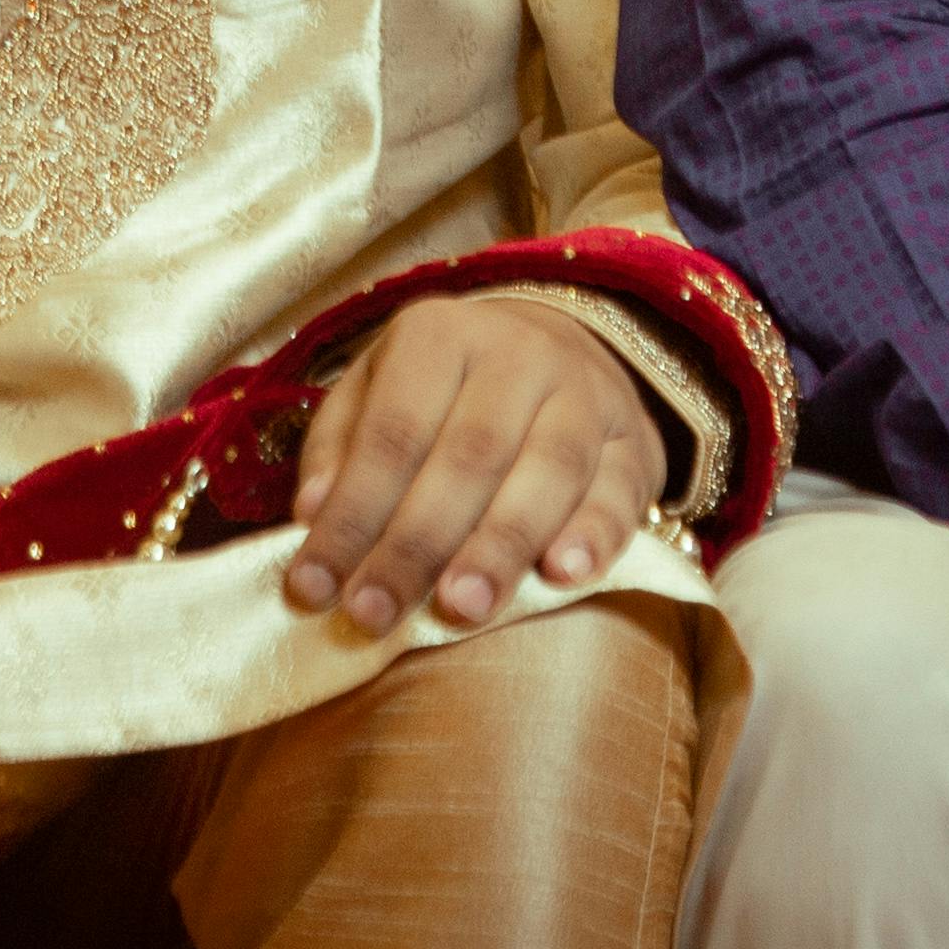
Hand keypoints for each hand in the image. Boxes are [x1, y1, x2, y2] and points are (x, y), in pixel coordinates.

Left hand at [273, 291, 669, 637]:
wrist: (555, 346)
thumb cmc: (442, 390)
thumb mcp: (374, 390)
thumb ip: (339, 449)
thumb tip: (311, 516)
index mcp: (439, 334)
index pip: (390, 433)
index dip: (351, 514)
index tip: (311, 587)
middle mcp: (519, 355)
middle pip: (467, 456)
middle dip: (416, 544)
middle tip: (374, 614)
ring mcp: (587, 395)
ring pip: (547, 472)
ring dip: (501, 546)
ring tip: (461, 608)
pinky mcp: (637, 443)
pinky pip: (620, 490)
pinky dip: (594, 534)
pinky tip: (563, 575)